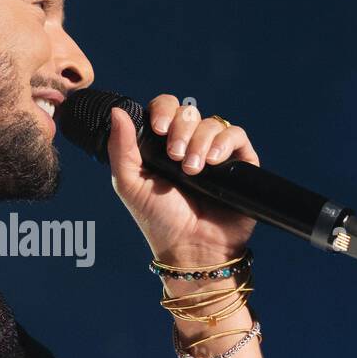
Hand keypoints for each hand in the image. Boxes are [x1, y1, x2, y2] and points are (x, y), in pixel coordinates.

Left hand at [107, 95, 260, 266]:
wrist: (191, 249)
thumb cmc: (159, 221)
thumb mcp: (130, 184)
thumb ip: (121, 148)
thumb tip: (117, 111)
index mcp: (163, 145)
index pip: (165, 108)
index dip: (163, 111)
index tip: (158, 129)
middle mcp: (190, 144)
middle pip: (188, 112)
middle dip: (180, 130)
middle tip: (175, 156)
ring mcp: (215, 153)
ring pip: (211, 123)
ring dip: (200, 142)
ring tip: (192, 170)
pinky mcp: (240, 163)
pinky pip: (236, 135)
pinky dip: (223, 142)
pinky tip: (213, 162)